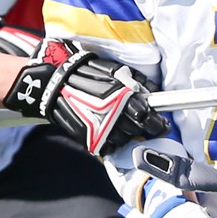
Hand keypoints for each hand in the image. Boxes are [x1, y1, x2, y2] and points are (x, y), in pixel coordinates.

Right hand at [4, 37, 169, 154]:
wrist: (55, 84)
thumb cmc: (87, 73)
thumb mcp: (115, 70)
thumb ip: (138, 82)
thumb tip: (154, 93)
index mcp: (126, 98)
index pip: (151, 119)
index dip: (159, 124)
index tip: (161, 125)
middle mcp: (117, 116)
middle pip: (139, 131)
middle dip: (142, 128)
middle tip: (141, 124)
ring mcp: (102, 130)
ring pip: (125, 140)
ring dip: (126, 134)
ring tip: (119, 123)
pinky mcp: (90, 139)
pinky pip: (108, 147)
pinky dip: (110, 141)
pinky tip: (107, 131)